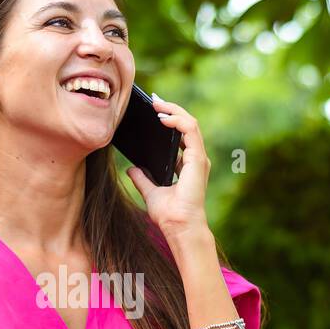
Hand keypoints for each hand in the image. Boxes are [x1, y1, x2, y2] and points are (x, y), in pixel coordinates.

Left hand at [125, 93, 209, 237]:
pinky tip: (163, 117)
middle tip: (153, 101)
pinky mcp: (197, 159)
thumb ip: (143, 179)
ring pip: (190, 123)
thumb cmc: (170, 215)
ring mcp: (198, 158)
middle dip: (170, 110)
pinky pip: (190, 130)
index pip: (181, 135)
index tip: (154, 111)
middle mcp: (195, 159)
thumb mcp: (150, 193)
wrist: (179, 227)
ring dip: (173, 111)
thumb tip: (131, 168)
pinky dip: (177, 120)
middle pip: (186, 125)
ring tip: (157, 104)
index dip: (170, 120)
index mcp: (188, 165)